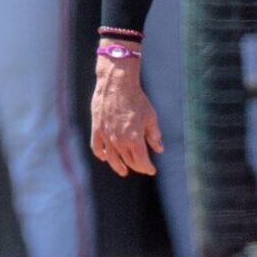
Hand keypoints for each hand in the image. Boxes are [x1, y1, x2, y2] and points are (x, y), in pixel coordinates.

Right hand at [91, 52, 162, 175]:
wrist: (117, 85)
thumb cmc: (137, 100)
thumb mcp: (151, 117)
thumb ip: (154, 135)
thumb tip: (159, 150)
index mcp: (134, 139)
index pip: (141, 161)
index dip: (147, 168)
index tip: (152, 170)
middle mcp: (119, 140)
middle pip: (127, 160)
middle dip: (136, 166)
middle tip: (142, 168)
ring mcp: (106, 136)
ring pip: (111, 158)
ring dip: (118, 166)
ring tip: (123, 171)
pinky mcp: (96, 129)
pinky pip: (96, 147)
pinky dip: (101, 154)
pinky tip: (105, 157)